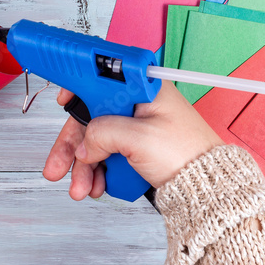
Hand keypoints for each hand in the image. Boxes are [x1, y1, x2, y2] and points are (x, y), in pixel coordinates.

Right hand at [42, 82, 223, 199]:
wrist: (207, 190)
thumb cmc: (188, 155)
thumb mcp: (140, 139)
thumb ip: (104, 133)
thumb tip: (85, 144)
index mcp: (141, 87)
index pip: (101, 75)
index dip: (78, 84)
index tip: (62, 98)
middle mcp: (136, 103)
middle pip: (91, 115)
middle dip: (74, 144)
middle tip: (58, 165)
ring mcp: (136, 126)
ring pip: (97, 139)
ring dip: (84, 165)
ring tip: (81, 187)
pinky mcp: (136, 147)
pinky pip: (107, 154)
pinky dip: (98, 170)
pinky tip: (97, 184)